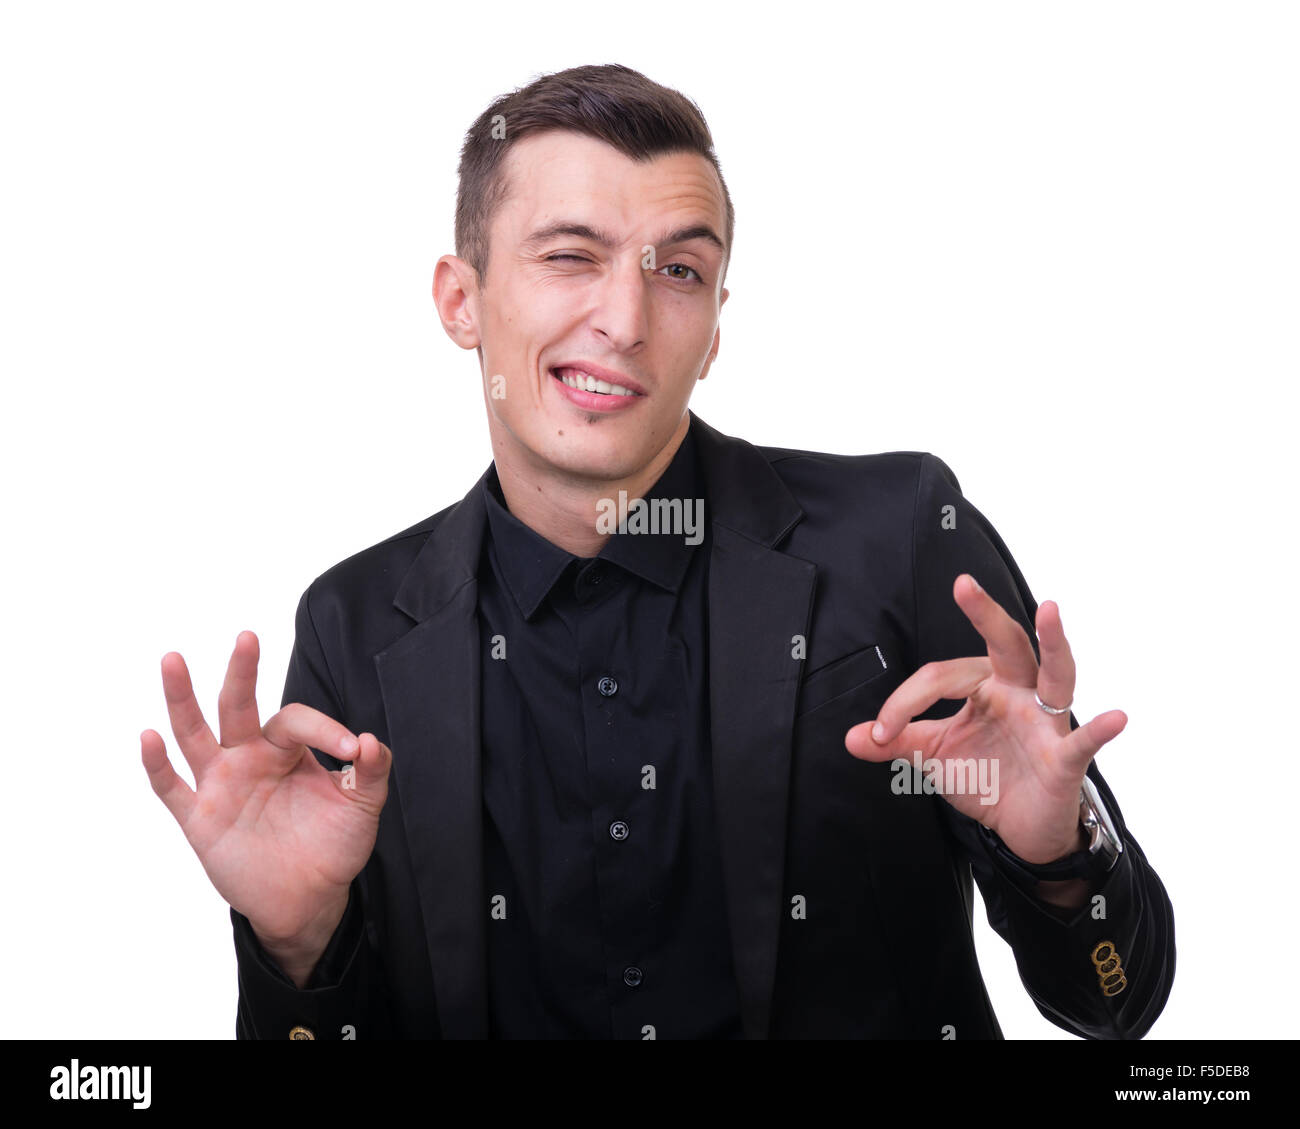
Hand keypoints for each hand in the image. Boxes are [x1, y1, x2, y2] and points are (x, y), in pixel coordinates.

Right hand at [141, 631, 390, 952]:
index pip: (296, 721)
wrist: (310, 900)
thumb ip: (373, 772)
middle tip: (247, 637)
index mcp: (286, 749)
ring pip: (194, 733)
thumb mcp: (362, 806)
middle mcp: (249, 757)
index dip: (326, 730)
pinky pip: (171, 788)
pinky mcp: (199, 818)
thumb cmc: (333, 844)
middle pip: (238, 706)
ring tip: (173, 660)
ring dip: (182, 698)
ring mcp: (220, 784)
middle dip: (241, 672)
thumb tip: (372, 740)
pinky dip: (157, 764)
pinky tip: (150, 737)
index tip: (354, 752)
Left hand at [845, 574, 1125, 863]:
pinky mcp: (1066, 756)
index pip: (939, 676)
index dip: (902, 703)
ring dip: (1054, 642)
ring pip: (1055, 673)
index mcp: (983, 686)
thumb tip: (851, 736)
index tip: (879, 733)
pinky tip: (1115, 716)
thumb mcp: (933, 757)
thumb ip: (896, 742)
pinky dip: (1101, 729)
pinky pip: (1085, 740)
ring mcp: (1045, 720)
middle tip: (962, 584)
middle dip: (985, 613)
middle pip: (1005, 644)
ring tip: (1050, 611)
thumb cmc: (986, 778)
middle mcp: (1017, 692)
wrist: (1020, 829)